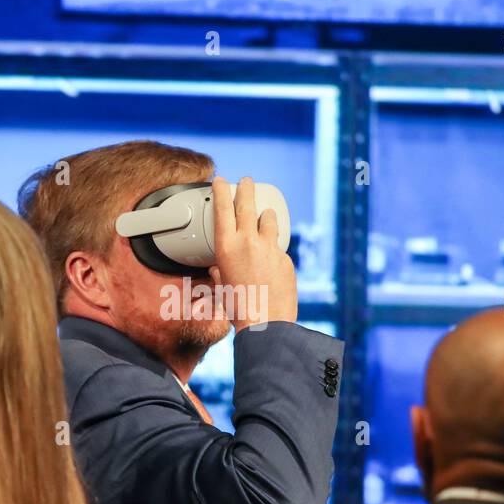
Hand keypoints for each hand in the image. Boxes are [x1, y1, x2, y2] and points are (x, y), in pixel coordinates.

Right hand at [209, 176, 296, 331]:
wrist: (266, 324)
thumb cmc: (238, 308)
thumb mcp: (221, 286)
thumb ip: (219, 271)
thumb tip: (218, 268)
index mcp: (227, 247)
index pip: (222, 208)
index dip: (221, 190)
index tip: (221, 181)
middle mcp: (248, 242)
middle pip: (247, 203)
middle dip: (247, 188)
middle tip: (248, 180)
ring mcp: (270, 248)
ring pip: (268, 219)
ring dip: (265, 215)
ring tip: (264, 215)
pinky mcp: (285, 258)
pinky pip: (278, 247)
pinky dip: (273, 249)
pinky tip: (271, 260)